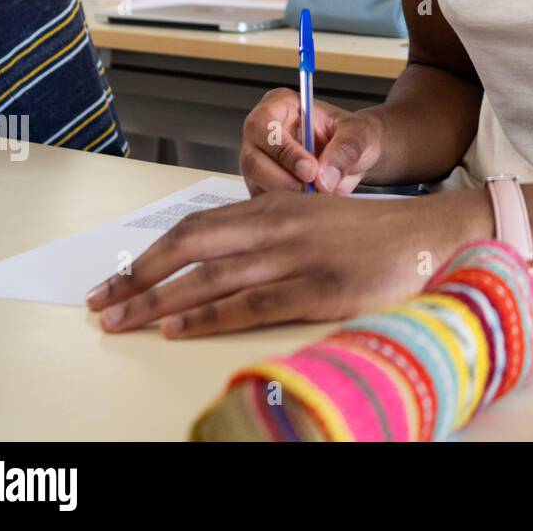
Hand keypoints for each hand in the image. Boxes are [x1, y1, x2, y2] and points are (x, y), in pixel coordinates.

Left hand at [85, 188, 490, 337]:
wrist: (431, 236)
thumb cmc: (372, 235)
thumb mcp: (314, 221)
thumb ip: (269, 235)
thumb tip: (215, 264)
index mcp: (276, 205)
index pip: (196, 225)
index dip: (150, 253)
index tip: (118, 277)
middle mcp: (280, 225)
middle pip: (191, 246)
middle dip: (139, 275)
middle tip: (101, 301)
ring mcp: (298, 256)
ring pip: (211, 276)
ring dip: (157, 300)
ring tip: (121, 320)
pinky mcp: (318, 288)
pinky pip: (249, 302)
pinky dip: (208, 316)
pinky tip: (177, 329)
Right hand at [240, 87, 384, 194]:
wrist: (358, 156)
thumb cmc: (353, 135)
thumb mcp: (359, 133)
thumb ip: (345, 150)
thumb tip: (325, 176)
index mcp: (279, 105)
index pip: (264, 126)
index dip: (284, 150)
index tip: (311, 169)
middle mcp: (262, 133)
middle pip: (253, 160)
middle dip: (285, 179)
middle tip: (315, 188)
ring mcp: (258, 161)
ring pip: (258, 185)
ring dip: (289, 195)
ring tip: (319, 194)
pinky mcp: (262, 186)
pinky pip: (266, 201)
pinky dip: (288, 206)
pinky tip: (311, 201)